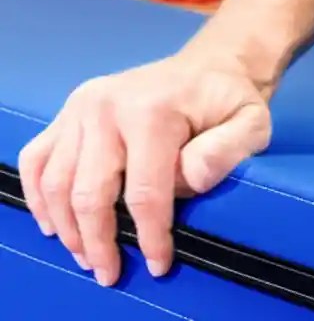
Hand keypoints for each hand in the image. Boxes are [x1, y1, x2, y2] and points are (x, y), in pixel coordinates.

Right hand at [16, 54, 272, 286]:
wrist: (209, 66)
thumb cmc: (229, 100)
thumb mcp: (252, 122)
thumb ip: (228, 151)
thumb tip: (190, 178)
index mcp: (151, 111)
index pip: (144, 191)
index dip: (149, 235)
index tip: (158, 264)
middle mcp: (105, 107)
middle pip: (89, 191)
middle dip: (98, 241)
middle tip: (110, 273)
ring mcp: (80, 107)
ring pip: (55, 181)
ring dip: (67, 227)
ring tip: (86, 257)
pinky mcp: (68, 111)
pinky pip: (36, 160)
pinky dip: (38, 195)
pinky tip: (53, 224)